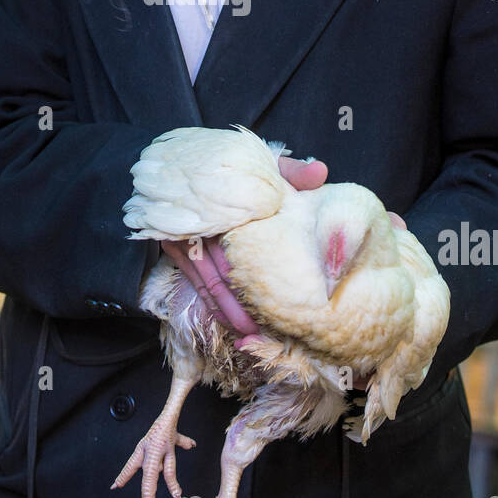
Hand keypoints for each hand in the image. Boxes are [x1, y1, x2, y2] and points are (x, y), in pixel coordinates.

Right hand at [160, 152, 330, 338]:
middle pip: (219, 272)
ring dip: (224, 309)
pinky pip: (195, 280)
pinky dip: (211, 302)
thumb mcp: (263, 166)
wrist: (190, 164)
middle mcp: (201, 223)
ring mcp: (185, 238)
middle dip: (238, 305)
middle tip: (259, 330)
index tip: (273, 300)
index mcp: (226, 204)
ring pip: (206, 281)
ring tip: (246, 332)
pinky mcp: (176, 248)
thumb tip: (320, 173)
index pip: (238, 248)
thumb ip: (292, 172)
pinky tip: (227, 320)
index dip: (253, 277)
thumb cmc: (237, 168)